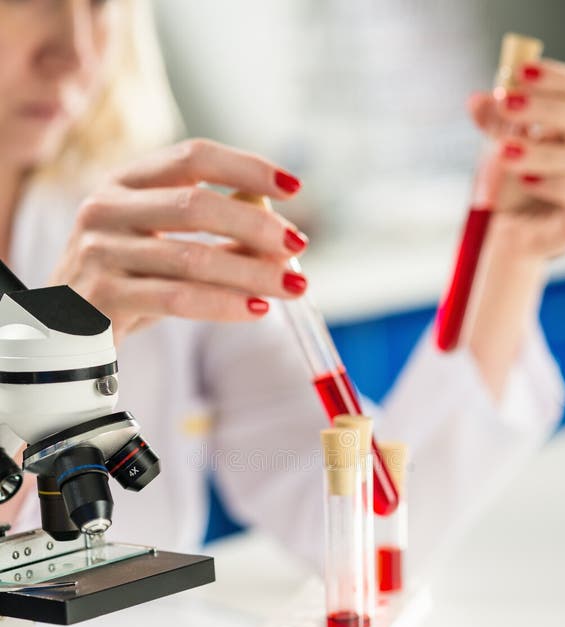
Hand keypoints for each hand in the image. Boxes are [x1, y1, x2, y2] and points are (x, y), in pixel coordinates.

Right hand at [52, 140, 308, 342]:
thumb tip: (281, 235)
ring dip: (253, 273)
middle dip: (257, 226)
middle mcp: (107, 208)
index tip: (294, 186)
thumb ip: (217, 235)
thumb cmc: (127, 282)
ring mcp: (101, 251)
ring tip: (294, 285)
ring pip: (192, 258)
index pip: (192, 157)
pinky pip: (177, 299)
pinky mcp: (103, 297)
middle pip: (196, 205)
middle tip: (298, 245)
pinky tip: (257, 310)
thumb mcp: (165, 247)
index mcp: (126, 182)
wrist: (64, 330)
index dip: (247, 167)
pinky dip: (225, 305)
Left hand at [469, 59, 564, 259]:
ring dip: (542, 151)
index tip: (518, 72)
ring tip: (503, 152)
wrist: (508, 238)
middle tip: (506, 105)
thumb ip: (494, 123)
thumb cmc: (511, 189)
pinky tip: (526, 181)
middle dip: (545, 107)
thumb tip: (476, 100)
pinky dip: (554, 185)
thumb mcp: (499, 149)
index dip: (553, 78)